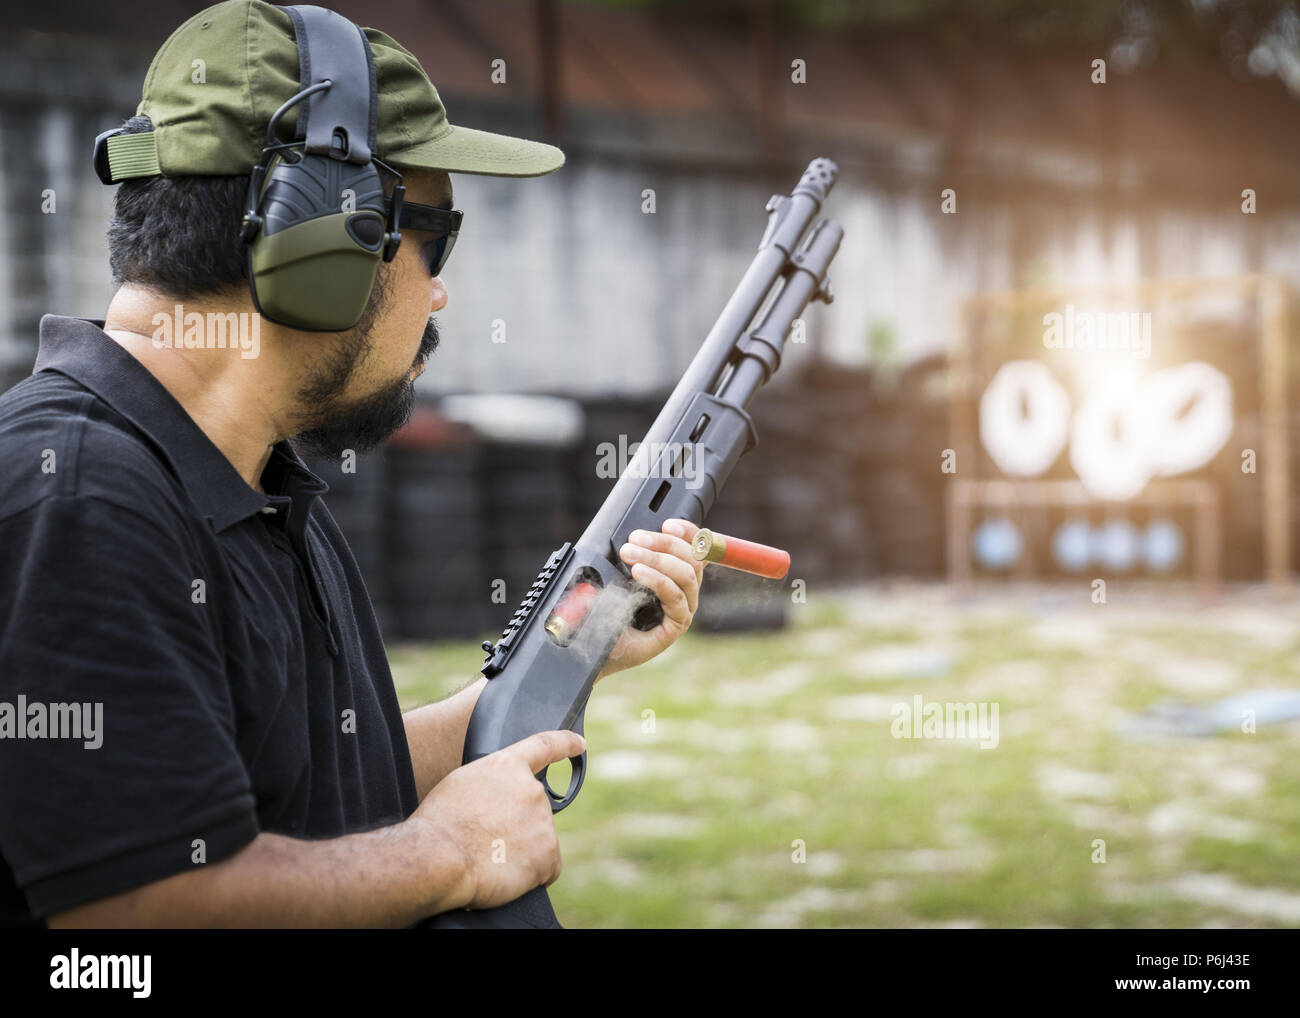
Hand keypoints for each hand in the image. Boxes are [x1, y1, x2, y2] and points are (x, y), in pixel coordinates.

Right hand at [414, 729, 584, 910]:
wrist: (438, 856)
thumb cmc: (439, 824)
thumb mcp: (461, 784)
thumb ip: (491, 783)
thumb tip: (500, 799)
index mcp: (508, 767)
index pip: (544, 745)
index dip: (565, 743)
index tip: (578, 743)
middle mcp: (532, 790)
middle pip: (534, 810)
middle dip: (516, 826)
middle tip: (486, 840)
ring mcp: (543, 822)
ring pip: (538, 841)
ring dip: (520, 852)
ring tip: (489, 857)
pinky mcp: (548, 854)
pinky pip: (545, 868)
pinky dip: (530, 876)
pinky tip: (505, 874)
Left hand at [600, 518, 704, 679]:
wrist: (590, 642)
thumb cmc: (604, 606)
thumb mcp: (616, 571)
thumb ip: (632, 553)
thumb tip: (637, 534)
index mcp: (675, 573)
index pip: (693, 547)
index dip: (687, 532)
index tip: (668, 523)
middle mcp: (685, 590)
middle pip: (692, 558)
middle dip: (664, 543)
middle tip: (634, 540)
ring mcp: (683, 608)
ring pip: (687, 575)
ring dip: (659, 559)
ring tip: (631, 555)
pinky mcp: (676, 626)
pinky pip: (676, 597)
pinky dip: (659, 580)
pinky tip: (639, 573)